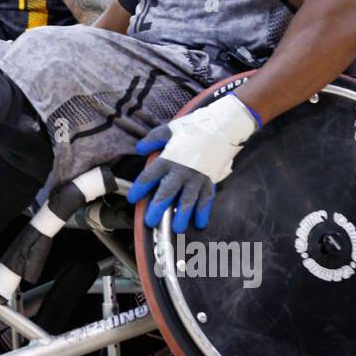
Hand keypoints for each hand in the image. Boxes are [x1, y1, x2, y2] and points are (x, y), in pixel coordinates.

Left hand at [126, 93, 259, 233]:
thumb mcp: (170, 129)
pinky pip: (206, 199)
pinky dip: (204, 212)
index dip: (139, 189)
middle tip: (150, 222)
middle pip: (167, 193)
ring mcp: (197, 178)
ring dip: (181, 216)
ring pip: (187, 201)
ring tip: (177, 229)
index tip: (132, 199)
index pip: (149, 176)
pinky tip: (201, 223)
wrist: (222, 126)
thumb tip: (139, 149)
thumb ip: (153, 139)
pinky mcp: (210, 180)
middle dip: (157, 209)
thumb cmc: (194, 128)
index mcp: (168, 158)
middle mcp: (181, 171)